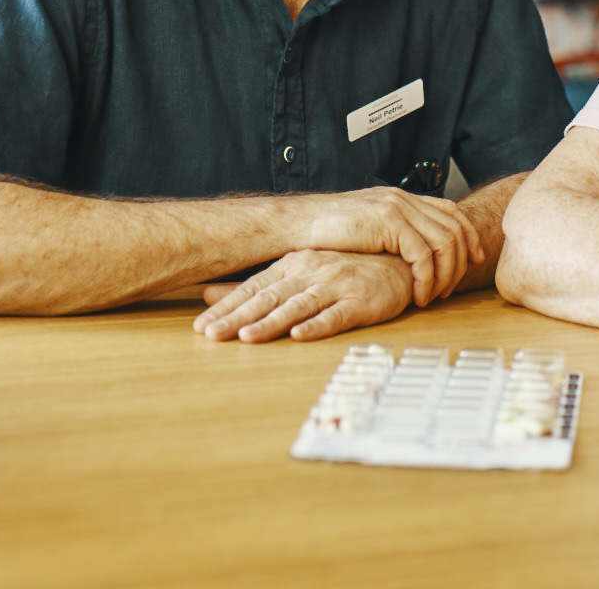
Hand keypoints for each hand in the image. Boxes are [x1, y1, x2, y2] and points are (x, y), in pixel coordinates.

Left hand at [195, 249, 413, 342]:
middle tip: (212, 335)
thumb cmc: (345, 269)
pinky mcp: (360, 302)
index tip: (201, 325)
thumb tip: (210, 295)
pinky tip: (300, 335)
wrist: (397, 261)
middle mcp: (310, 272)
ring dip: (271, 322)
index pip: (252, 288)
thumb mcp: (296, 271)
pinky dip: (317, 325)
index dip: (226, 307)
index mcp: (292, 266)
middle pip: (268, 298)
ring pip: (297, 306)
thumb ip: (255, 286)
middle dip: (238, 317)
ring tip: (247, 337)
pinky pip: (336, 315)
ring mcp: (335, 286)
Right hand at [297, 187, 483, 305]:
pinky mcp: (388, 224)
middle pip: (455, 227)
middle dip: (462, 261)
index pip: (451, 210)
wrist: (299, 223)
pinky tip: (417, 294)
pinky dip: (427, 278)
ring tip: (433, 296)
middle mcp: (404, 200)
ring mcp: (398, 209)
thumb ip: (391, 231)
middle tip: (451, 288)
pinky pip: (423, 255)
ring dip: (445, 274)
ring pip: (445, 242)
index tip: (476, 257)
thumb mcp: (367, 226)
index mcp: (402, 197)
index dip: (469, 234)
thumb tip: (410, 252)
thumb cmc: (327, 230)